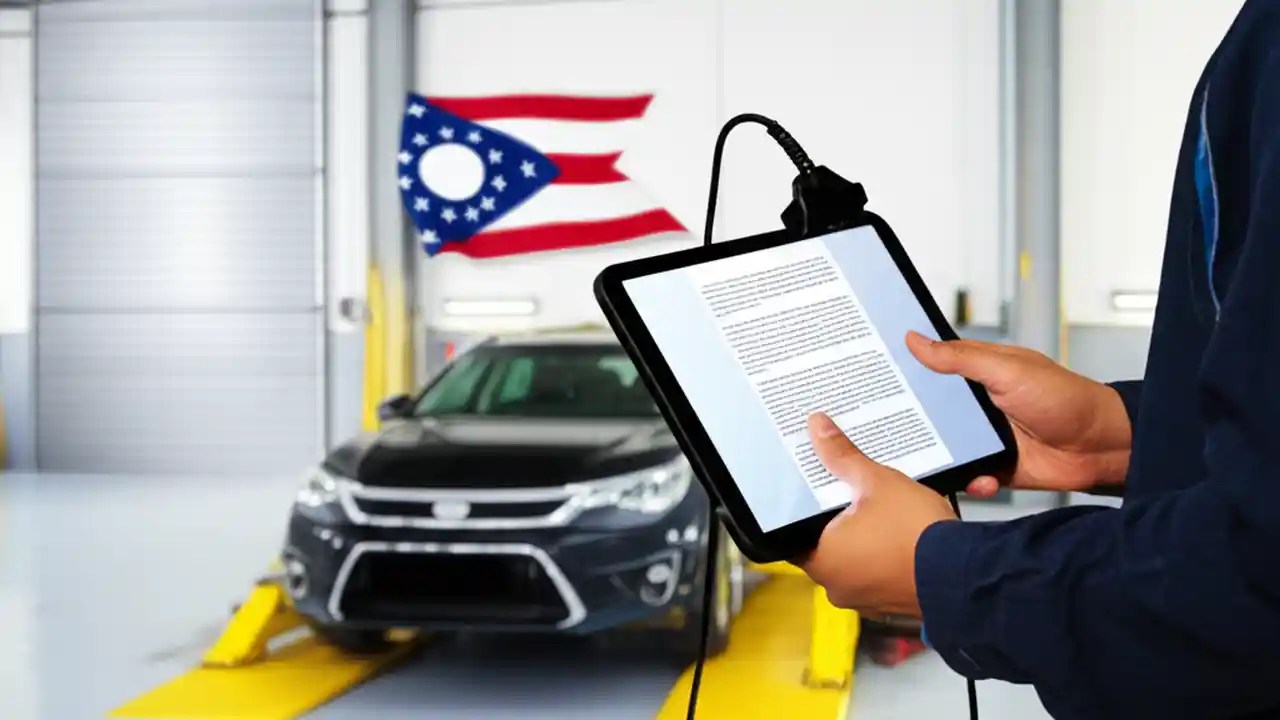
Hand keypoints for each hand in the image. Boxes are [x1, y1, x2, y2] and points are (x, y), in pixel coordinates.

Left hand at [799, 413, 955, 616]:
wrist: (967, 573)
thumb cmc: (917, 535)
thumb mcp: (877, 483)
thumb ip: (843, 457)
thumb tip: (818, 429)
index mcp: (822, 561)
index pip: (794, 535)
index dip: (804, 512)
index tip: (813, 497)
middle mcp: (838, 586)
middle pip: (827, 546)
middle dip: (839, 523)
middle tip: (849, 498)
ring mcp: (867, 599)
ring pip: (856, 561)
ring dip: (865, 541)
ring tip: (878, 513)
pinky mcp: (893, 603)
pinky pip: (881, 574)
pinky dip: (886, 557)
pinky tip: (900, 535)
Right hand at [905, 331, 1131, 497]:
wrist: (1100, 447)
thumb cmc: (1064, 398)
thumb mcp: (1007, 370)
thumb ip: (959, 358)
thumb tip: (917, 340)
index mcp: (977, 372)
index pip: (931, 367)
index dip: (905, 369)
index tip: (876, 371)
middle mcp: (976, 405)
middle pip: (929, 411)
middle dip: (910, 419)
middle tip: (884, 423)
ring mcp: (984, 437)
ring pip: (943, 447)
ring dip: (938, 455)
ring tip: (925, 459)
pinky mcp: (994, 467)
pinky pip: (968, 476)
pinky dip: (972, 480)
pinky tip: (983, 478)